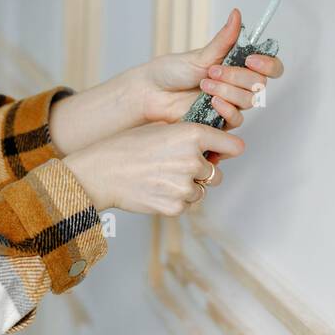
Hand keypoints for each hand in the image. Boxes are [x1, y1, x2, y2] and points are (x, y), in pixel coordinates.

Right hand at [62, 121, 244, 215]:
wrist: (101, 172)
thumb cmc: (126, 146)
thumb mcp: (160, 128)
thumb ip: (188, 135)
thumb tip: (211, 145)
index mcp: (192, 134)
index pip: (233, 145)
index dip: (228, 149)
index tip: (225, 152)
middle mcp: (193, 160)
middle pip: (217, 173)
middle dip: (203, 172)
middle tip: (179, 168)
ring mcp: (185, 185)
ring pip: (201, 191)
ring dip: (188, 187)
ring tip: (162, 178)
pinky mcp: (175, 206)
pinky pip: (186, 204)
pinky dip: (175, 200)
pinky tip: (156, 189)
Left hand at [137, 8, 284, 130]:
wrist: (152, 93)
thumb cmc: (172, 71)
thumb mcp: (201, 54)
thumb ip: (224, 39)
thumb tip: (236, 14)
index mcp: (238, 64)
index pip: (270, 67)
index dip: (268, 64)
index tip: (251, 59)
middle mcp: (238, 84)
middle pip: (260, 85)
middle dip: (237, 77)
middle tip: (212, 71)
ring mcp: (230, 103)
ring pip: (249, 101)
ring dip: (228, 91)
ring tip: (204, 84)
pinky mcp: (220, 120)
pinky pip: (236, 119)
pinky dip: (226, 109)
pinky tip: (212, 102)